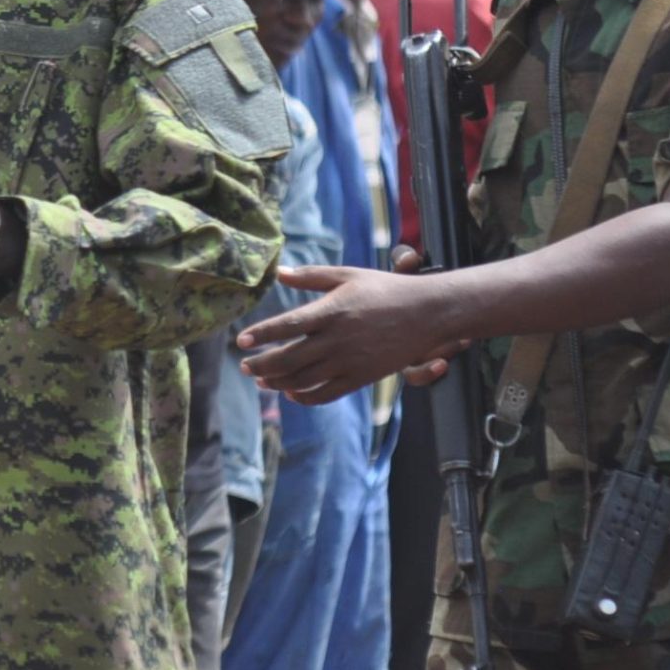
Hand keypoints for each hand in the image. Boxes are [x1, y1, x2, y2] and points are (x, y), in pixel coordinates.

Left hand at [237, 264, 468, 404]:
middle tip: (244, 366)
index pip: (288, 325)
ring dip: (278, 382)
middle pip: (290, 358)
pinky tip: (290, 393)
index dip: (262, 334)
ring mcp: (350, 361)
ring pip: (305, 380)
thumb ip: (311, 276)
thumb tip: (279, 273)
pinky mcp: (362, 378)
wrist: (428, 313)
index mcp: (332, 310)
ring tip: (261, 380)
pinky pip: (327, 394)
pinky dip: (305, 397)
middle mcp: (338, 339)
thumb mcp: (348, 275)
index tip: (241, 341)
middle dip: (262, 364)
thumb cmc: (386, 289)